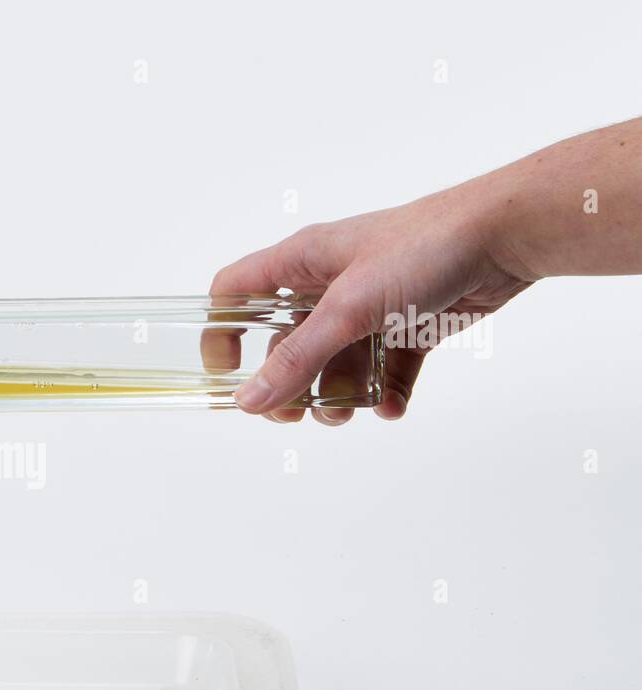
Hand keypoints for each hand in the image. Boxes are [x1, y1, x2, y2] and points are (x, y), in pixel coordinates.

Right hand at [212, 187, 535, 423]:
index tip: (226, 376)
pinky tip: (392, 407)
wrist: (504, 237)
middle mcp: (330, 283)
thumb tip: (248, 402)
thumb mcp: (348, 308)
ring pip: (335, 362)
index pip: (235, 292)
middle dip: (287, 383)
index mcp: (302, 262)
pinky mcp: (408, 325)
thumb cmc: (422, 248)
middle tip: (290, 416)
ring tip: (348, 412)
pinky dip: (384, 393)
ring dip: (337, 395)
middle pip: (286, 342)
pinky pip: (383, 370)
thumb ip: (297, 359)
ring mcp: (369, 306)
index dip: (221, 333)